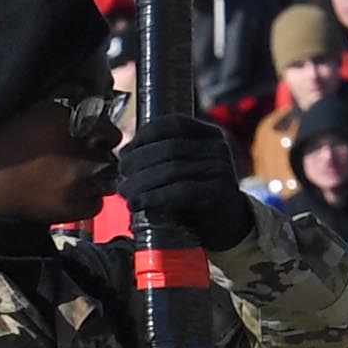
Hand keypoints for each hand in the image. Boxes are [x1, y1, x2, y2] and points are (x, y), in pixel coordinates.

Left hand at [113, 113, 257, 249]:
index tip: (125, 151)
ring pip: (171, 170)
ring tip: (124, 191)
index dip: (144, 135)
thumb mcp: (184, 167)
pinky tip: (137, 203)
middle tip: (120, 174)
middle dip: (138, 160)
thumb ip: (163, 156)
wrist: (227, 224)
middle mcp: (217, 148)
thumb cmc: (195, 195)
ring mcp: (220, 169)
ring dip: (140, 182)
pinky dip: (153, 197)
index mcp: (208, 134)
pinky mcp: (218, 192)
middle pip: (169, 148)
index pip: (172, 124)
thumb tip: (124, 154)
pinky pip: (179, 191)